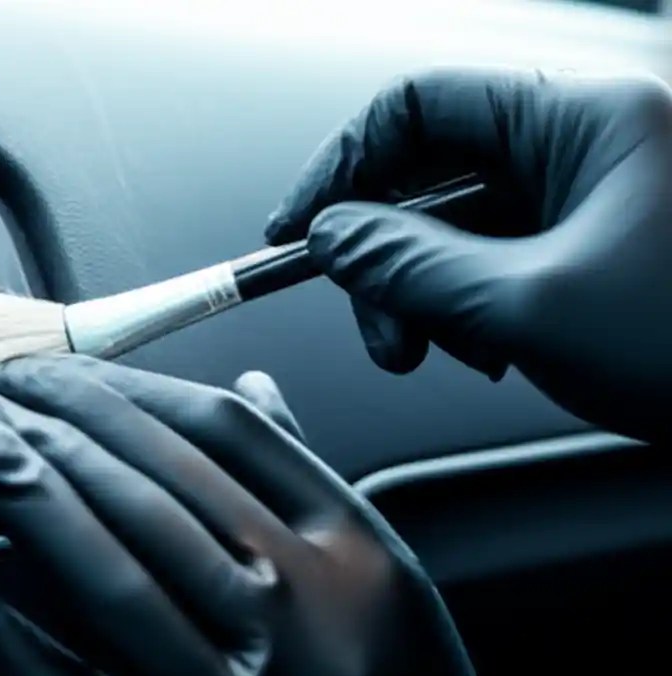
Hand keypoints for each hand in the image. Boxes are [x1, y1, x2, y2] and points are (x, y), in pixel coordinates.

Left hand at [0, 355, 488, 675]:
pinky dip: (21, 649)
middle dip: (57, 429)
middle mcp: (300, 619)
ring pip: (118, 577)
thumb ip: (309, 480)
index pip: (221, 436)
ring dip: (31, 502)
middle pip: (157, 493)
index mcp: (352, 555)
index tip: (60, 371)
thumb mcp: (386, 576)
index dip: (123, 391)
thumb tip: (250, 388)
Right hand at [265, 67, 671, 440]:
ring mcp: (597, 195)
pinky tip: (493, 348)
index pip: (418, 104)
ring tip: (451, 348)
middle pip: (433, 171)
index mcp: (585, 118)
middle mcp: (589, 143)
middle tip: (385, 330)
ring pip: (462, 224)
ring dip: (431, 291)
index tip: (300, 232)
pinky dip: (474, 306)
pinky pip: (501, 257)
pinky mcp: (599, 245)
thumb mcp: (533, 309)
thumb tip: (331, 240)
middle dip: (390, 254)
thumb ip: (411, 267)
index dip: (342, 166)